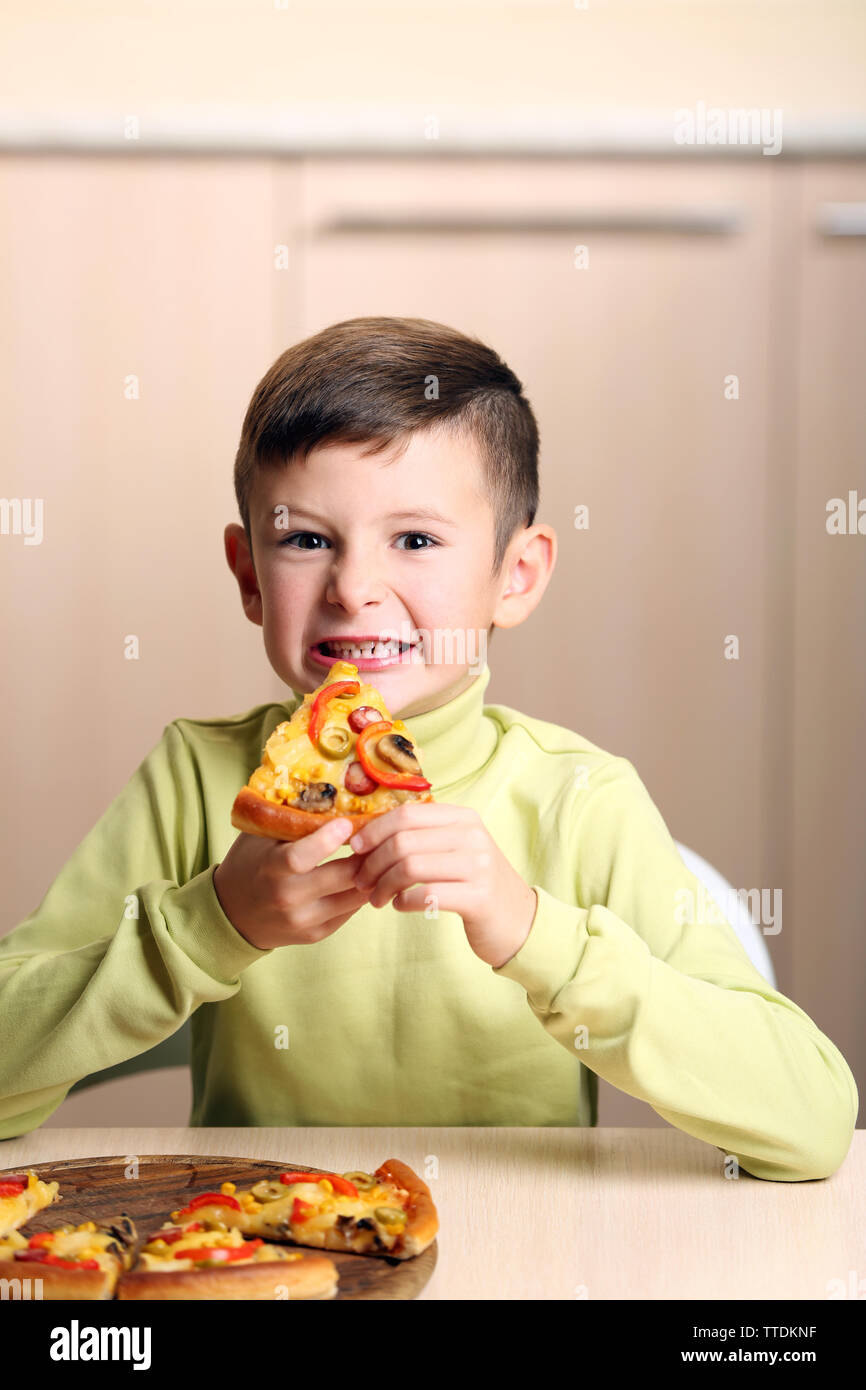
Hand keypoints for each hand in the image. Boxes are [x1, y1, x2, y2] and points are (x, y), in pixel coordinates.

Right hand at [213, 818, 371, 950]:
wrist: (233, 913)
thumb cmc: (250, 863)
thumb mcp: (259, 836)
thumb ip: (288, 817)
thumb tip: (326, 786)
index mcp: (270, 869)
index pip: (301, 858)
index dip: (327, 840)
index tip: (347, 823)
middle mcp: (288, 898)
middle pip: (340, 878)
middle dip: (367, 855)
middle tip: (383, 834)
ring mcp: (303, 920)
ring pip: (354, 897)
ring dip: (372, 873)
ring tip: (382, 852)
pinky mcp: (316, 934)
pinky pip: (350, 911)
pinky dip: (362, 891)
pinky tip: (368, 873)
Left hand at [350, 802, 537, 967]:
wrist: (520, 921)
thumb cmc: (475, 884)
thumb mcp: (455, 849)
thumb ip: (422, 837)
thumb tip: (366, 835)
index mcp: (463, 818)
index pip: (407, 814)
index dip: (374, 830)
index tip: (355, 848)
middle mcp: (473, 836)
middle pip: (403, 841)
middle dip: (373, 863)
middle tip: (362, 882)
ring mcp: (478, 865)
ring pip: (410, 867)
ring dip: (383, 885)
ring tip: (376, 898)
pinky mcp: (479, 897)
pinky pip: (426, 894)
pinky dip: (404, 901)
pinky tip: (400, 906)